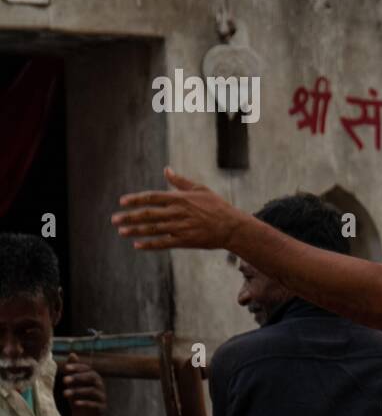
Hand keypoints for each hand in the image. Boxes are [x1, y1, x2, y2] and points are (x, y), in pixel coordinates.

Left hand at [61, 353, 105, 415]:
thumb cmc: (77, 399)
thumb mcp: (73, 385)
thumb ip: (73, 371)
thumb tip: (72, 354)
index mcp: (94, 378)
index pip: (88, 369)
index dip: (78, 367)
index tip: (66, 368)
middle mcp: (100, 386)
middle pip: (93, 377)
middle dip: (78, 378)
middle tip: (64, 380)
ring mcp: (102, 397)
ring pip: (92, 391)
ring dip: (78, 391)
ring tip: (64, 394)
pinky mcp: (102, 408)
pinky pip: (95, 404)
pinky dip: (85, 403)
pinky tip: (75, 403)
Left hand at [112, 167, 246, 250]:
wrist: (232, 227)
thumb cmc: (217, 206)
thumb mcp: (200, 189)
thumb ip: (180, 181)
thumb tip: (166, 170)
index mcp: (180, 198)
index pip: (152, 197)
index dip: (136, 199)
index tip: (122, 202)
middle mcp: (178, 212)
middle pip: (148, 214)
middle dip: (129, 216)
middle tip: (115, 219)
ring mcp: (181, 227)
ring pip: (152, 229)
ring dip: (135, 230)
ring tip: (122, 231)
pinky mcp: (185, 241)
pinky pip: (163, 243)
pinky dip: (149, 244)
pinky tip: (137, 245)